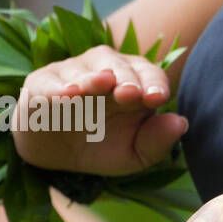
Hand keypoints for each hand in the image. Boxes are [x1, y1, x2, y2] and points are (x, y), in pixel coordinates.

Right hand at [12, 45, 188, 174]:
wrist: (57, 156)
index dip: (154, 83)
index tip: (158, 98)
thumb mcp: (135, 154)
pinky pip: (48, 81)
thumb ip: (158, 141)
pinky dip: (57, 86)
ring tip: (100, 85)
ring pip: (84, 67)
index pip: (149, 74)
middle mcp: (104, 71)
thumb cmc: (102, 147)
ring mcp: (71, 73)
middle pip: (118, 65)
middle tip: (131, 93)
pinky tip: (66, 94)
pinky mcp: (41, 83)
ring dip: (92, 77)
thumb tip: (181, 123)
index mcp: (133, 84)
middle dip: (126, 77)